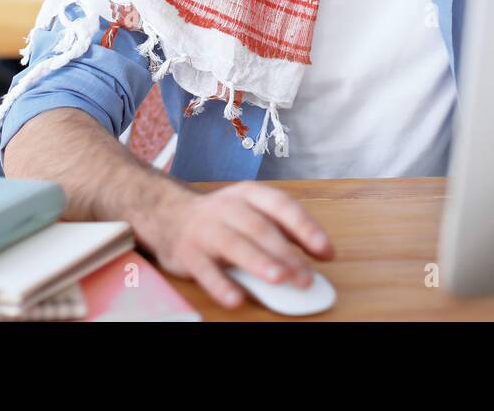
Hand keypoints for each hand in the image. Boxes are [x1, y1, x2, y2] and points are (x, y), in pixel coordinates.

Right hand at [137, 182, 334, 308]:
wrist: (168, 214)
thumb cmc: (223, 219)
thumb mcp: (254, 213)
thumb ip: (286, 232)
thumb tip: (324, 254)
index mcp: (250, 195)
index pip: (282, 205)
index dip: (305, 228)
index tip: (325, 251)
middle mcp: (228, 208)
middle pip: (260, 228)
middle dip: (285, 253)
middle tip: (306, 278)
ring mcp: (205, 229)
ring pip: (234, 244)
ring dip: (259, 262)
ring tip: (280, 279)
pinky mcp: (187, 253)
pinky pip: (205, 270)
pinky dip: (221, 285)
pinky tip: (236, 299)